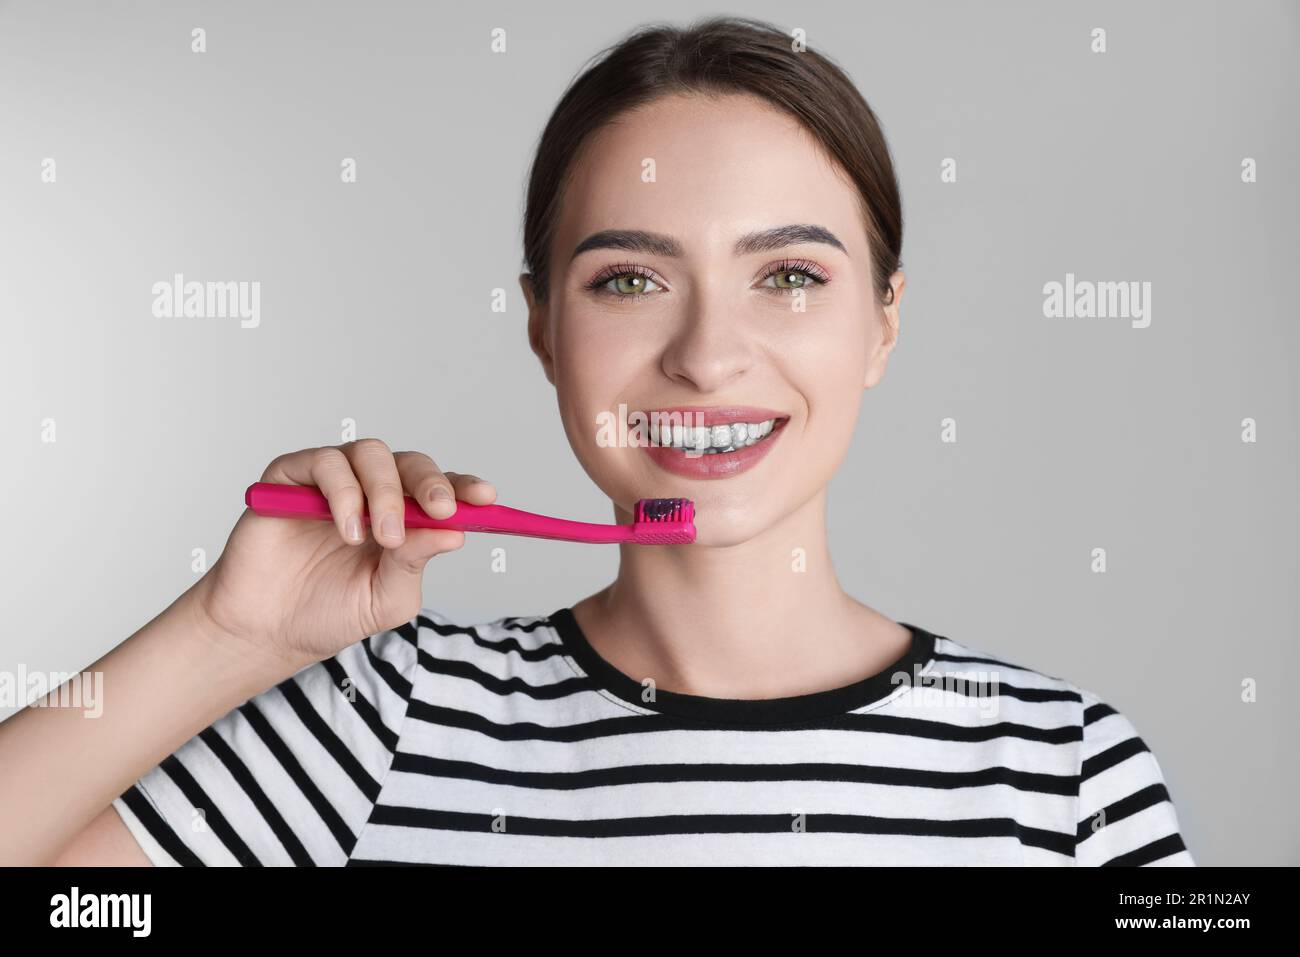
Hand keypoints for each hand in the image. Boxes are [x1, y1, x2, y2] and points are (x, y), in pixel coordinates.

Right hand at [192, 439, 495, 669]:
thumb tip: (454, 532)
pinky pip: (323, 462)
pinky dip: (343, 492)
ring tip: (381, 537)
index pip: (441, 490)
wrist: (268, 632)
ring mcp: (331, 482)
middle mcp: (371, 492)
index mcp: (403, 517)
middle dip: (430, 484)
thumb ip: (416, 562)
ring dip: (385, 492)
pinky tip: (347, 528)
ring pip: (369, 453)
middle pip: (410, 463)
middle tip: (439, 512)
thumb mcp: (387, 598)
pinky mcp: (291, 478)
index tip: (488, 499)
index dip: (465, 488)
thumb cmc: (329, 612)